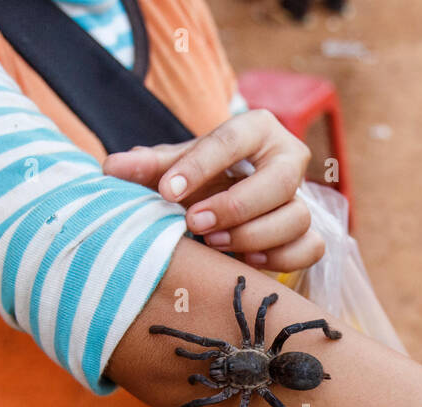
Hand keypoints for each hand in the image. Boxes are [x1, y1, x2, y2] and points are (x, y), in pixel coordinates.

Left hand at [102, 109, 324, 271]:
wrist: (223, 203)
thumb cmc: (198, 179)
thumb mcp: (172, 169)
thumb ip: (146, 168)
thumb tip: (111, 168)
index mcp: (257, 129)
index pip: (233, 140)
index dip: (199, 166)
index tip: (165, 192)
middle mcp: (288, 160)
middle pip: (279, 181)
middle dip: (235, 206)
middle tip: (193, 223)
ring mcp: (303, 198)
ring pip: (297, 218)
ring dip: (254, 235)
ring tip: (214, 244)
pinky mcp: (309, 234)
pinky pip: (310, 248)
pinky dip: (282, 258)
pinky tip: (248, 262)